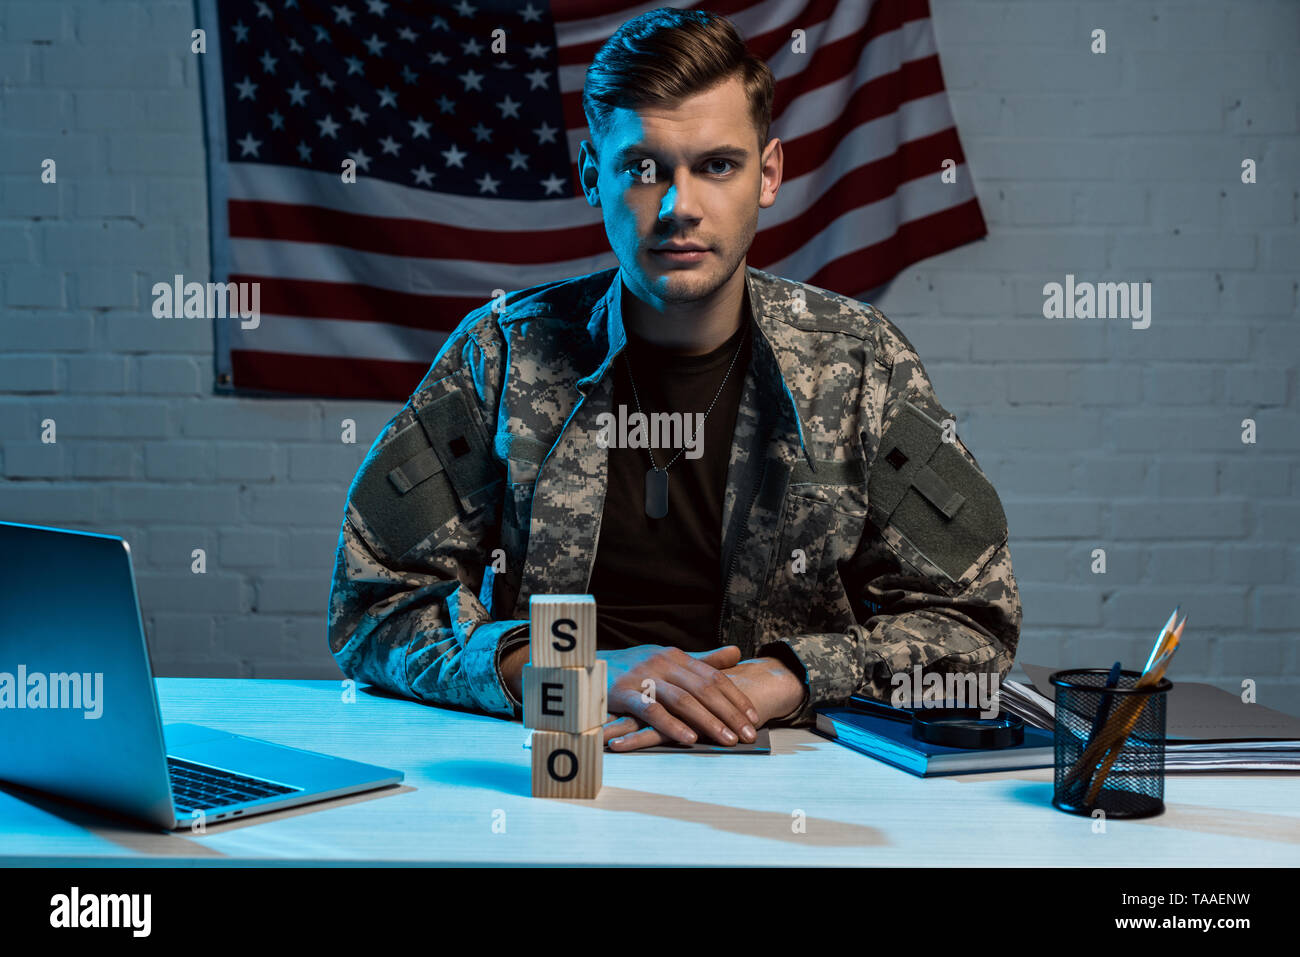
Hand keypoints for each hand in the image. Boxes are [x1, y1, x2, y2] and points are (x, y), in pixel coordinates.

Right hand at [600, 644, 760, 746]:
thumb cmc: (634, 669)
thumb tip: (737, 652)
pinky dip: (671, 725)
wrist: (587, 668)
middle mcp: (662, 663)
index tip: (754, 718)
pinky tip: (688, 739)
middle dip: (729, 713)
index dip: (736, 697)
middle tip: (748, 735)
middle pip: (704, 689)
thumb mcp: (669, 660)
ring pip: (683, 700)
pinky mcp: (623, 694)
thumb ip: (703, 660)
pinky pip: (652, 711)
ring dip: (708, 722)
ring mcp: (643, 677)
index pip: (714, 677)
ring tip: (727, 740)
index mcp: (676, 656)